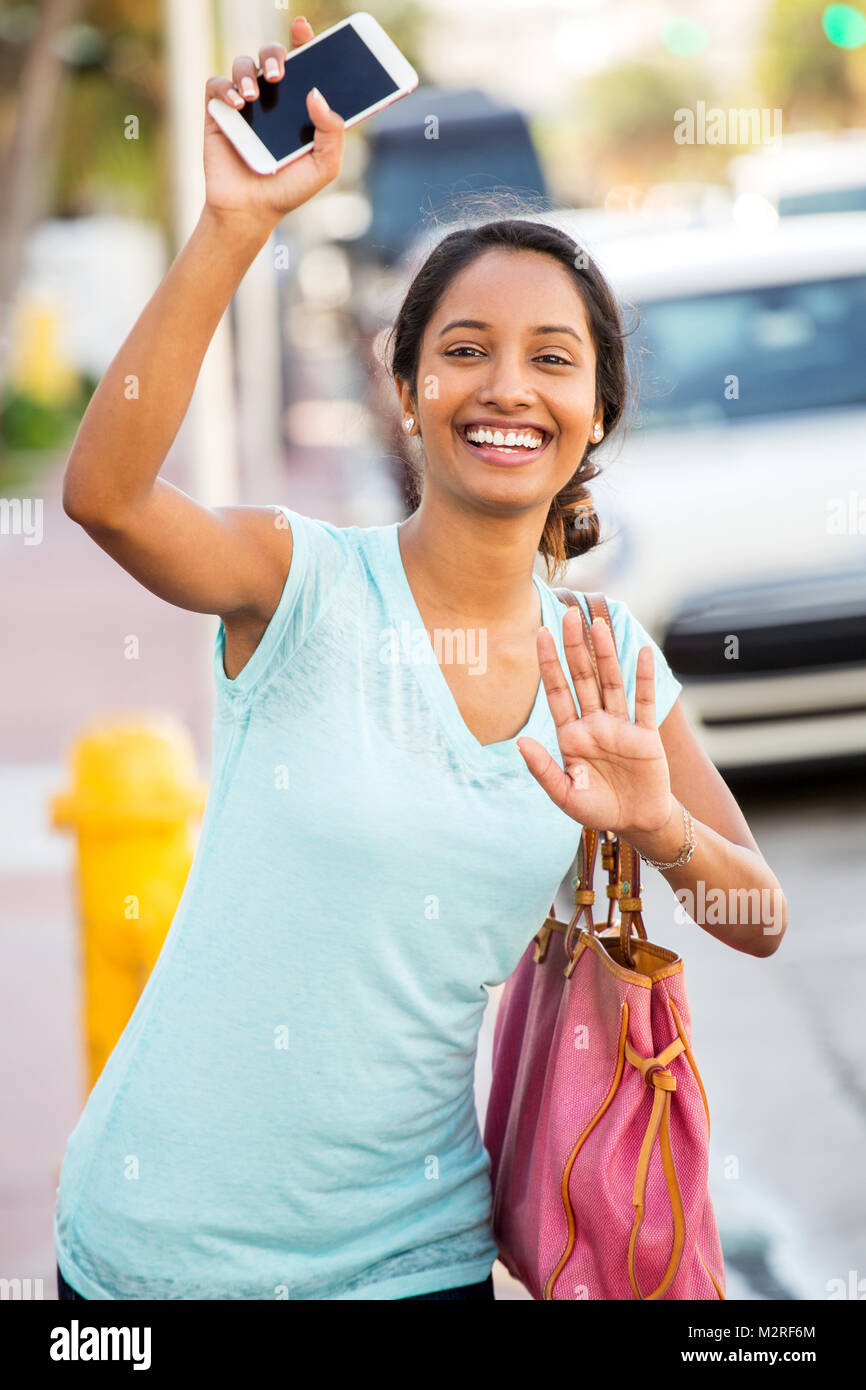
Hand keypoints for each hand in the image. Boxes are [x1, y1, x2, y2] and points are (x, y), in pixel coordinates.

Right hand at [203, 19, 344, 235]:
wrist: (251, 211)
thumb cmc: (289, 189)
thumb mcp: (323, 166)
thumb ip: (332, 132)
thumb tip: (317, 94)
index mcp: (299, 104)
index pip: (302, 62)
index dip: (303, 41)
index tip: (302, 29)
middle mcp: (271, 98)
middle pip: (271, 55)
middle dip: (274, 53)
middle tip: (278, 73)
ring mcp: (244, 103)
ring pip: (243, 64)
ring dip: (248, 72)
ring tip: (253, 97)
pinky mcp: (218, 112)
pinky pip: (217, 84)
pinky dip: (225, 87)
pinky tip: (237, 104)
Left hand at [516, 609, 673, 838]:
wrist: (636, 823)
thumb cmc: (597, 809)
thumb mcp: (564, 795)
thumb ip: (543, 770)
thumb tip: (519, 743)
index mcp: (570, 735)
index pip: (557, 692)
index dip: (548, 663)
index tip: (540, 634)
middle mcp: (594, 724)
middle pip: (582, 678)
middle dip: (574, 648)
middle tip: (568, 615)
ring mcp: (620, 726)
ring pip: (611, 682)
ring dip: (606, 654)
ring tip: (599, 625)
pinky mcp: (645, 735)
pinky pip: (645, 702)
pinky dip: (644, 678)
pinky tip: (641, 652)